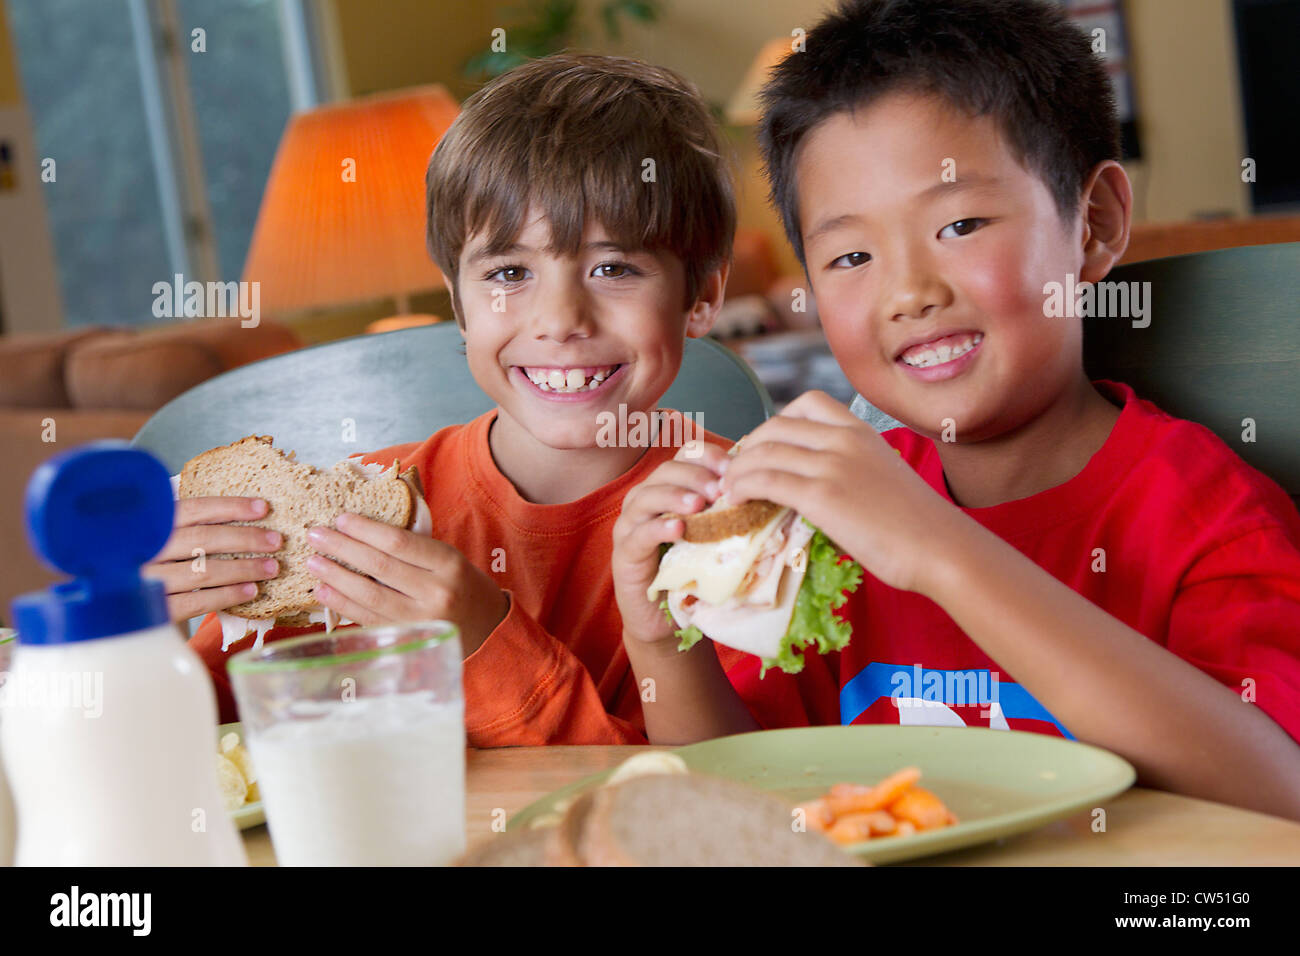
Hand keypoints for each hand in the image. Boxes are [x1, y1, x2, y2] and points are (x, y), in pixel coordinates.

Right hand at [143, 496, 281, 620]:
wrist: (110, 610)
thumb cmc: (147, 565)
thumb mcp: (157, 540)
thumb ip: (185, 528)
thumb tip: (246, 516)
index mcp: (146, 524)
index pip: (194, 509)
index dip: (231, 507)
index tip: (263, 508)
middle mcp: (142, 550)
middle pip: (202, 539)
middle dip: (245, 538)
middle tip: (276, 541)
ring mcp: (144, 581)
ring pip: (203, 571)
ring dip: (243, 568)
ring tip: (271, 568)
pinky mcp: (151, 611)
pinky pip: (196, 601)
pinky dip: (227, 595)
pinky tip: (250, 591)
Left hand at [304, 513, 508, 656]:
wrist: (486, 628)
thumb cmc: (462, 585)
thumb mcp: (448, 558)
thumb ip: (413, 548)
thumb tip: (360, 532)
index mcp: (448, 564)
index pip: (398, 542)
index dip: (365, 529)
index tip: (341, 518)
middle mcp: (435, 593)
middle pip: (379, 566)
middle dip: (342, 548)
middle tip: (316, 535)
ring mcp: (420, 620)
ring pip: (369, 594)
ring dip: (336, 577)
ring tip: (313, 561)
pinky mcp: (406, 638)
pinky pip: (368, 618)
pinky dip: (342, 604)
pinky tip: (324, 591)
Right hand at [611, 440, 729, 644]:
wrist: (665, 621)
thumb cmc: (693, 575)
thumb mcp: (716, 537)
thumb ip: (729, 513)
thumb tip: (766, 493)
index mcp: (670, 489)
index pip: (685, 456)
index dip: (707, 456)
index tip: (732, 467)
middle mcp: (646, 501)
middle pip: (665, 471)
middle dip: (695, 475)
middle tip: (720, 488)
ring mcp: (631, 526)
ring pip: (646, 497)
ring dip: (674, 497)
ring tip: (699, 505)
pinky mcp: (624, 555)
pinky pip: (638, 535)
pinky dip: (657, 528)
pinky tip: (677, 529)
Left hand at [720, 390, 970, 597]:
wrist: (940, 548)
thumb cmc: (918, 524)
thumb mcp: (882, 476)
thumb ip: (849, 467)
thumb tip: (814, 482)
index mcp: (860, 431)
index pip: (806, 402)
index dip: (775, 422)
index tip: (765, 448)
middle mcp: (843, 439)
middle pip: (775, 426)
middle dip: (748, 448)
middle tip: (737, 473)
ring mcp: (832, 465)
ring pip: (764, 452)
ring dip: (737, 471)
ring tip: (727, 491)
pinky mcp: (821, 495)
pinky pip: (765, 480)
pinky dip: (742, 488)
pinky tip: (736, 503)